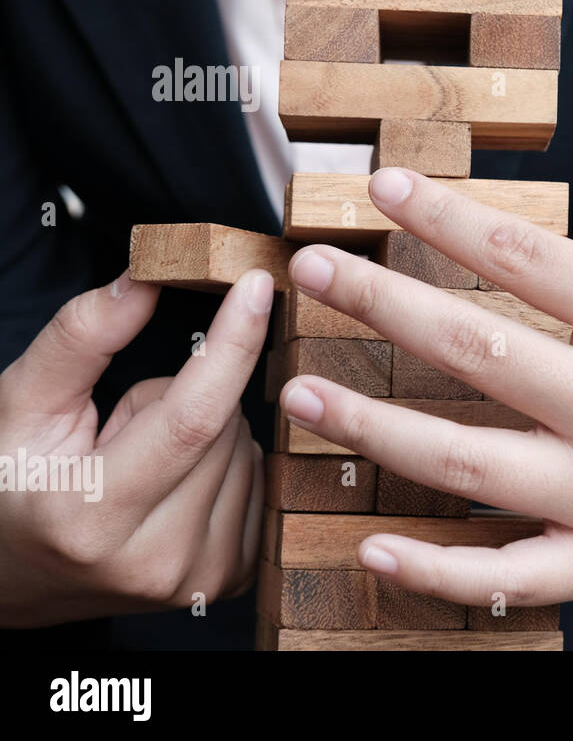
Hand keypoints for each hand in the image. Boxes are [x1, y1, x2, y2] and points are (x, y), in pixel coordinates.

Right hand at [0, 269, 271, 626]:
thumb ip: (81, 338)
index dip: (232, 345)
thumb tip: (145, 279)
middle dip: (189, 395)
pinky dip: (228, 464)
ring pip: (250, 449)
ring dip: (210, 433)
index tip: (259, 286)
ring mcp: (198, 578)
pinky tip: (176, 484)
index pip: (193, 417)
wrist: (18, 575)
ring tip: (142, 462)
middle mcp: (154, 560)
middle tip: (124, 426)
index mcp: (92, 517)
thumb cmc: (12, 483)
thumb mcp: (19, 404)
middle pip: (228, 425)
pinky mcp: (231, 579)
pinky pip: (263, 481)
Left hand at [280, 112, 572, 606]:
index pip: (531, 260)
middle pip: (481, 351)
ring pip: (471, 463)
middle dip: (383, 306)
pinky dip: (438, 571)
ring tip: (297, 393)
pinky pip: (510, 577)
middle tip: (307, 271)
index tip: (381, 188)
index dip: (448, 219)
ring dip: (375, 427)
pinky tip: (372, 544)